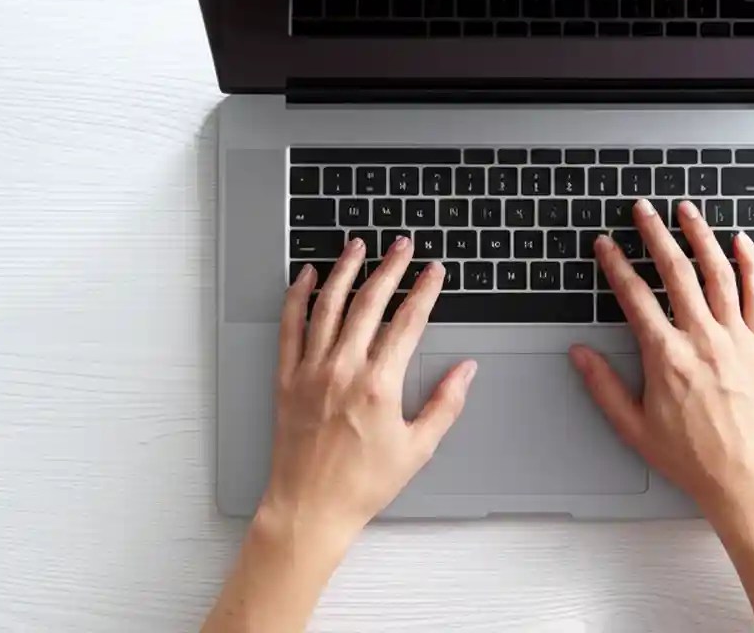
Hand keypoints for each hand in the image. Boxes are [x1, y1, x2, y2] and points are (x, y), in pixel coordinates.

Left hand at [261, 235, 476, 539]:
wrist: (310, 508)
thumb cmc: (363, 484)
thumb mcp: (418, 448)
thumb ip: (445, 404)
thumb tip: (466, 370)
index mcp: (379, 386)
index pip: (408, 322)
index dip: (424, 291)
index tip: (434, 272)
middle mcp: (343, 370)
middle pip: (370, 303)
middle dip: (389, 268)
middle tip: (402, 245)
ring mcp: (311, 372)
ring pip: (329, 306)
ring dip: (345, 270)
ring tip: (356, 246)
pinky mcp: (287, 380)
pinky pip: (290, 327)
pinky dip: (298, 297)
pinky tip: (308, 277)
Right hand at [570, 200, 753, 535]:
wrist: (746, 476)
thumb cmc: (692, 457)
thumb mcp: (633, 426)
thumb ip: (602, 385)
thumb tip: (579, 353)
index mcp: (666, 357)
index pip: (634, 297)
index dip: (615, 265)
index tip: (605, 245)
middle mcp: (702, 339)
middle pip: (676, 271)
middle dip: (654, 234)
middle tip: (642, 210)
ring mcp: (736, 338)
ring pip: (718, 272)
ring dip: (700, 236)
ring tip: (686, 211)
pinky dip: (750, 263)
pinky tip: (739, 243)